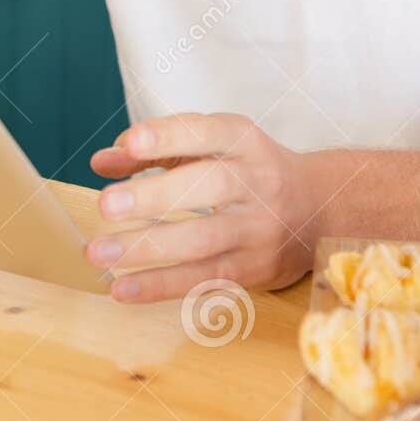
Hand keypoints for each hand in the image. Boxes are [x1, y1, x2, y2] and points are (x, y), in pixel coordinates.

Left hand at [87, 111, 316, 302]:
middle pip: (207, 187)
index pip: (206, 132)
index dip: (168, 137)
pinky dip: (160, 285)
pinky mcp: (255, 268)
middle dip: (154, 196)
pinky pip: (204, 278)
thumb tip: (102, 161)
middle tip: (106, 205)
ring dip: (147, 247)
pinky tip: (123, 288)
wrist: (320, 209)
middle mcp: (257, 181)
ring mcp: (258, 228)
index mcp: (244, 141)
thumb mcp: (214, 146)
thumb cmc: (249, 171)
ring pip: (203, 239)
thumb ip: (158, 150)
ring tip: (99, 253)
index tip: (131, 143)